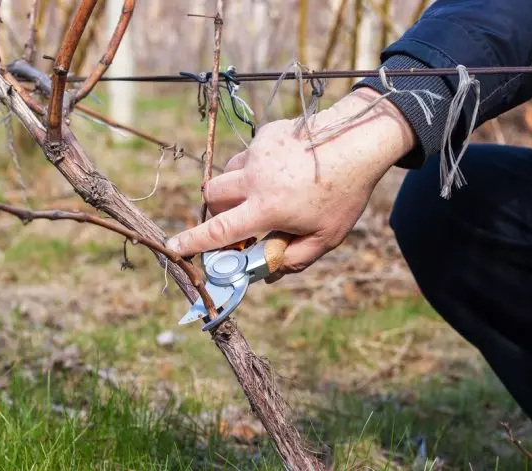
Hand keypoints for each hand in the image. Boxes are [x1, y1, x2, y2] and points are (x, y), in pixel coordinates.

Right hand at [166, 88, 415, 280]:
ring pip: (228, 173)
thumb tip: (268, 274)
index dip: (193, 242)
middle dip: (216, 211)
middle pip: (211, 195)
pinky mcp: (265, 135)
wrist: (358, 140)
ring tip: (266, 193)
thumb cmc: (345, 194)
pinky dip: (256, 168)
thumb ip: (294, 259)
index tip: (173, 247)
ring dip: (236, 188)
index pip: (219, 231)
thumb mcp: (326, 237)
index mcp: (266, 207)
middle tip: (238, 219)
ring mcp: (258, 153)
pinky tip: (284, 170)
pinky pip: (249, 155)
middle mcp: (255, 178)